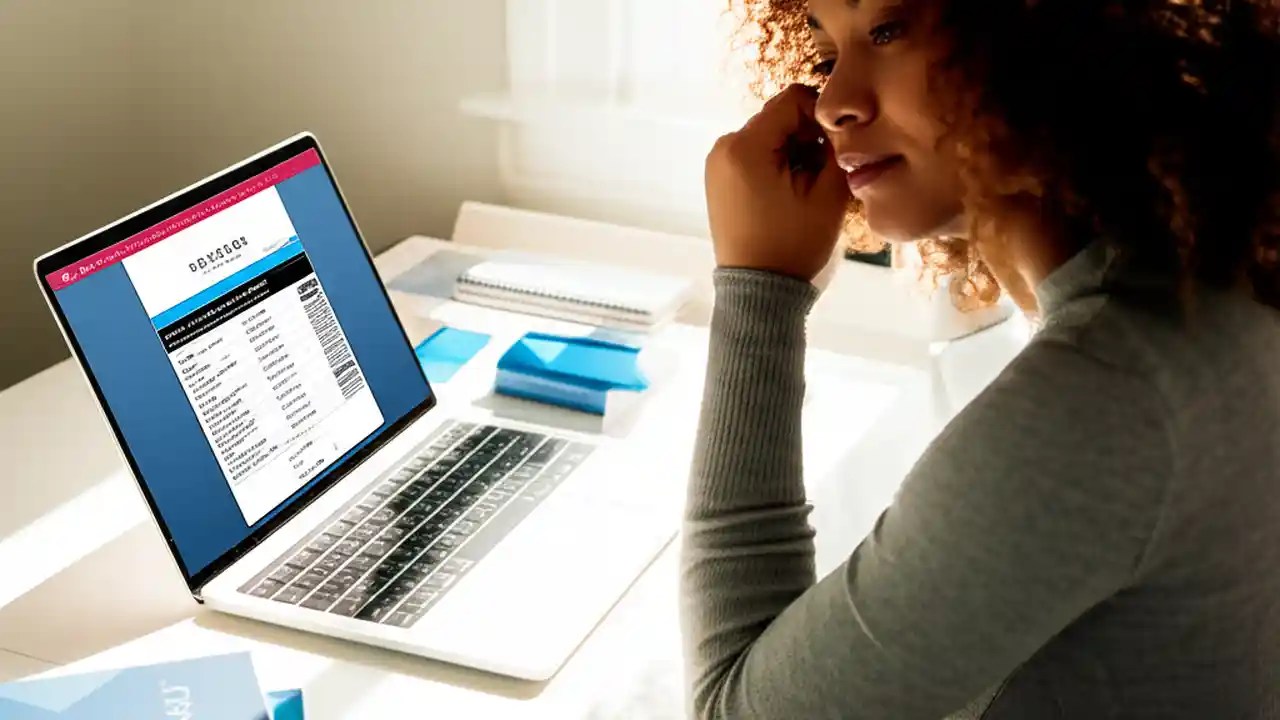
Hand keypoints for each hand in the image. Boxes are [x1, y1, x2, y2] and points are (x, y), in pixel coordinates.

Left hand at [705, 84, 851, 281]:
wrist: (758, 291)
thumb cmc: (793, 244)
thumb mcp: (827, 193)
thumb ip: (834, 148)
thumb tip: (832, 126)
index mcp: (744, 146)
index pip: (792, 100)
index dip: (822, 116)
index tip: (837, 145)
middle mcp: (723, 147)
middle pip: (777, 117)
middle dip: (806, 136)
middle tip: (825, 170)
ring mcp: (717, 164)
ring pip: (767, 136)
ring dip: (792, 151)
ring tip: (807, 187)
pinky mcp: (719, 180)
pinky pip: (754, 155)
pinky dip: (775, 164)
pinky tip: (790, 193)